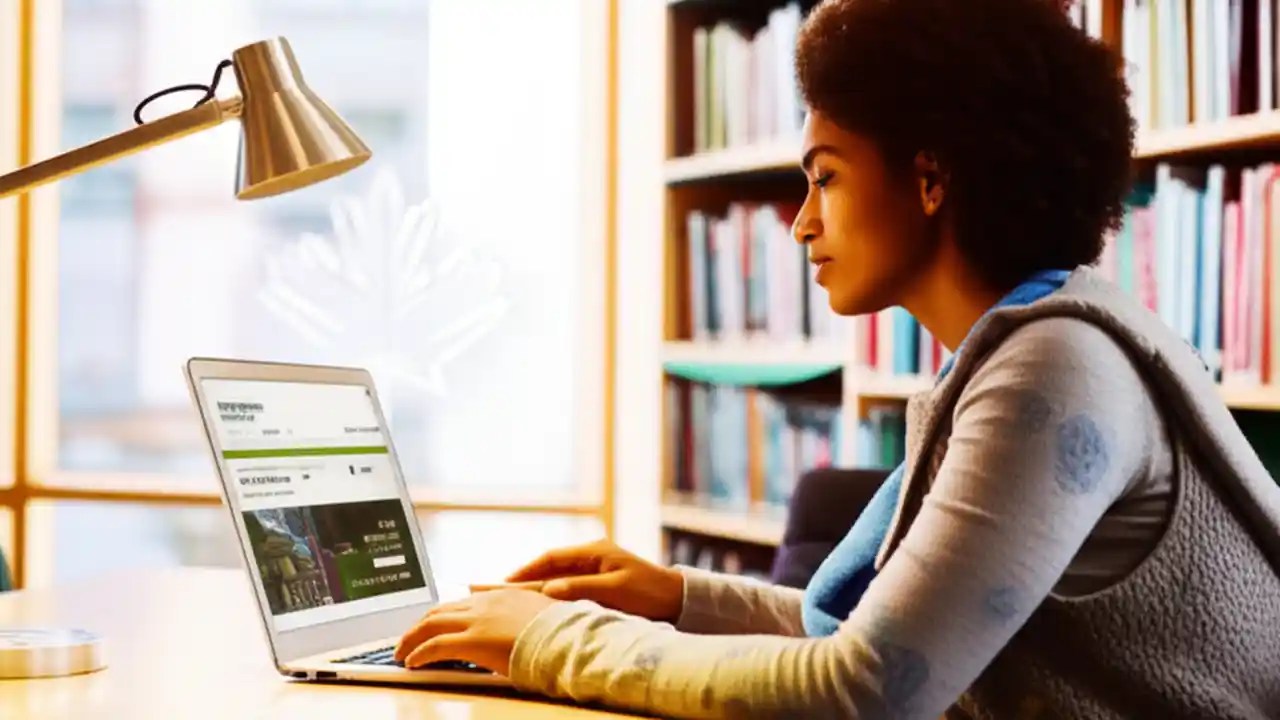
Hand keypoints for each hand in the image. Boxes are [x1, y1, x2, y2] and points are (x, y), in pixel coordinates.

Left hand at [393, 588, 557, 674]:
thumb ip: (528, 613)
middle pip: (441, 610)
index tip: (433, 622)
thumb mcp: (545, 613)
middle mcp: (486, 603)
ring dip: (412, 638)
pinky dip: (419, 653)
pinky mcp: (472, 641)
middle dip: (420, 624)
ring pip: (431, 624)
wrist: (567, 638)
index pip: (462, 602)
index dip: (443, 613)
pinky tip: (411, 662)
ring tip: (402, 651)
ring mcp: (477, 621)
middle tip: (408, 637)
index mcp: (503, 595)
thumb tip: (523, 621)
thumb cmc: (563, 631)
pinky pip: (436, 646)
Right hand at [507, 539, 684, 621]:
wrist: (678, 599)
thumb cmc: (649, 592)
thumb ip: (580, 588)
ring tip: (511, 602)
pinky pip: (569, 587)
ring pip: (558, 578)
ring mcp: (596, 568)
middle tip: (498, 593)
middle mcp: (592, 555)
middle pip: (550, 567)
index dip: (526, 570)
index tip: (504, 582)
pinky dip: (553, 596)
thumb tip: (546, 590)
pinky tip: (540, 608)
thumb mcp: (614, 590)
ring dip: (537, 589)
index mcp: (594, 550)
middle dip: (525, 579)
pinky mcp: (600, 582)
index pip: (551, 558)